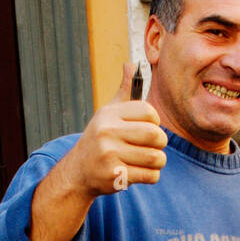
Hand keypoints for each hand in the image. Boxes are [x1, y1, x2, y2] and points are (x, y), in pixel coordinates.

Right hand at [61, 63, 167, 197]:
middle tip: (155, 146)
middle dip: (161, 142)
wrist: (79, 171)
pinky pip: (150, 176)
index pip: (149, 112)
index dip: (156, 121)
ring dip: (159, 161)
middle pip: (155, 135)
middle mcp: (108, 132)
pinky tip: (143, 172)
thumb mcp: (108, 113)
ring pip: (155, 157)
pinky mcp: (115, 176)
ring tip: (151, 160)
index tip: (150, 128)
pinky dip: (152, 176)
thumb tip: (131, 64)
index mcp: (109, 114)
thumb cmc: (100, 139)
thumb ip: (124, 91)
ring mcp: (110, 155)